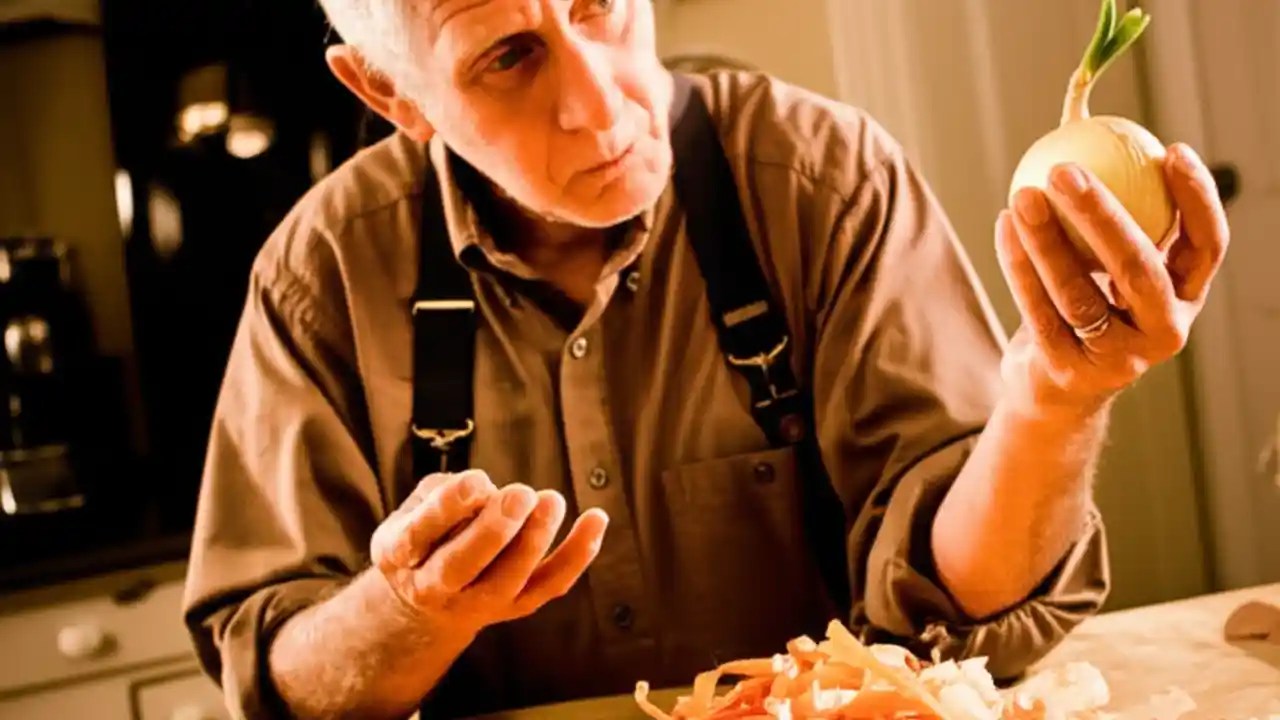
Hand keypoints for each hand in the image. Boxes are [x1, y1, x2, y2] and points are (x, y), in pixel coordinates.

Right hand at [369, 470, 608, 634]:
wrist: (423, 603)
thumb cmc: (424, 537)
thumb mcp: (415, 509)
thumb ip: (443, 496)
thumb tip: (484, 491)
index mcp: (401, 554)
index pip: (422, 532)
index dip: (449, 506)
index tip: (477, 480)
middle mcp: (435, 587)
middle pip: (463, 565)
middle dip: (494, 530)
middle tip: (520, 494)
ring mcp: (477, 603)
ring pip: (508, 581)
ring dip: (534, 541)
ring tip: (551, 501)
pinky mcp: (515, 607)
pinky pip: (550, 585)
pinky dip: (577, 555)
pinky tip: (596, 519)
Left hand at [996, 142, 1229, 414]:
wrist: (1057, 387)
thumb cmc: (1091, 301)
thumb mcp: (1113, 261)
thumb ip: (1119, 206)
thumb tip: (1086, 116)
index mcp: (1186, 295)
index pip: (1206, 245)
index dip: (1197, 198)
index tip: (1171, 150)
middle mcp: (1163, 329)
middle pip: (1139, 267)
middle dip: (1103, 215)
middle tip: (1067, 170)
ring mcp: (1117, 356)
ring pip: (1078, 291)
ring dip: (1046, 239)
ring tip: (1023, 194)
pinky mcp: (1068, 370)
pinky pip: (1038, 310)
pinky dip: (1019, 266)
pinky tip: (1004, 225)